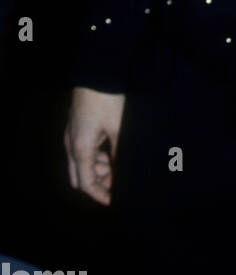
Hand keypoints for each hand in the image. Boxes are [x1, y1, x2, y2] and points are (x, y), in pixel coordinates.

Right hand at [64, 87, 124, 205]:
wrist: (97, 73)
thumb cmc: (107, 100)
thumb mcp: (119, 129)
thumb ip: (120, 154)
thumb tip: (124, 173)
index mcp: (80, 149)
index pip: (86, 183)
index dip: (100, 194)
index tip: (113, 201)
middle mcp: (72, 145)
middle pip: (81, 176)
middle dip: (99, 183)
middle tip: (119, 185)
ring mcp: (73, 135)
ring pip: (83, 163)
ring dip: (99, 169)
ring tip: (121, 167)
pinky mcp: (78, 126)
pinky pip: (86, 149)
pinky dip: (98, 155)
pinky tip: (114, 152)